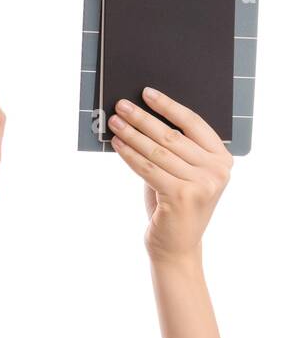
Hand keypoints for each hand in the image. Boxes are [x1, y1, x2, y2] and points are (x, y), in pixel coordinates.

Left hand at [106, 87, 231, 263]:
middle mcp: (218, 170)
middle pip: (172, 135)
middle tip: (121, 105)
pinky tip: (116, 143)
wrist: (176, 245)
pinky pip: (148, 168)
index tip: (146, 92)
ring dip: (131, 134)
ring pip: (157, 151)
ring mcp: (203, 184)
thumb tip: (140, 115)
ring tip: (114, 122)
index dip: (168, 106)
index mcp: (222, 159)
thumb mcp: (180, 171)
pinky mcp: (183, 196)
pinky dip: (129, 154)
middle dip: (142, 118)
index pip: (193, 123)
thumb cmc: (174, 202)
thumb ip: (172, 148)